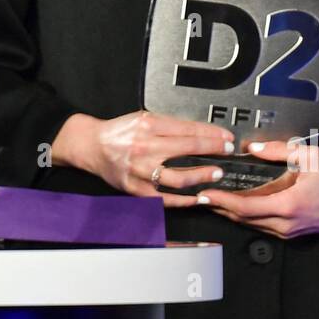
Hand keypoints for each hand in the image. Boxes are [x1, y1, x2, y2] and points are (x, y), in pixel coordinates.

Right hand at [55, 111, 236, 207]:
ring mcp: (140, 170)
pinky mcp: (136, 189)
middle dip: (213, 151)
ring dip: (202, 176)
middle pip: (188, 149)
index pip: (189, 130)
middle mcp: (145, 147)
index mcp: (148, 125)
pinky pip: (164, 199)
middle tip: (227, 152)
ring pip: (179, 178)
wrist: (91, 145)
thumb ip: (170, 126)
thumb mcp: (144, 118)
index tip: (225, 138)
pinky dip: (184, 200)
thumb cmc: (118, 132)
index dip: (212, 134)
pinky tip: (197, 198)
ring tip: (216, 174)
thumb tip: (201, 133)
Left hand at [197, 140, 318, 237]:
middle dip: (220, 207)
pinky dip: (246, 217)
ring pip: (251, 225)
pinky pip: (262, 226)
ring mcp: (288, 231)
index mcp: (289, 204)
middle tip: (200, 196)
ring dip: (230, 213)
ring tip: (212, 200)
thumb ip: (277, 150)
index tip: (205, 194)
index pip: (245, 207)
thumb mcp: (309, 156)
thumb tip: (252, 147)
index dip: (222, 201)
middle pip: (243, 219)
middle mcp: (286, 223)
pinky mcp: (291, 234)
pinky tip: (235, 206)